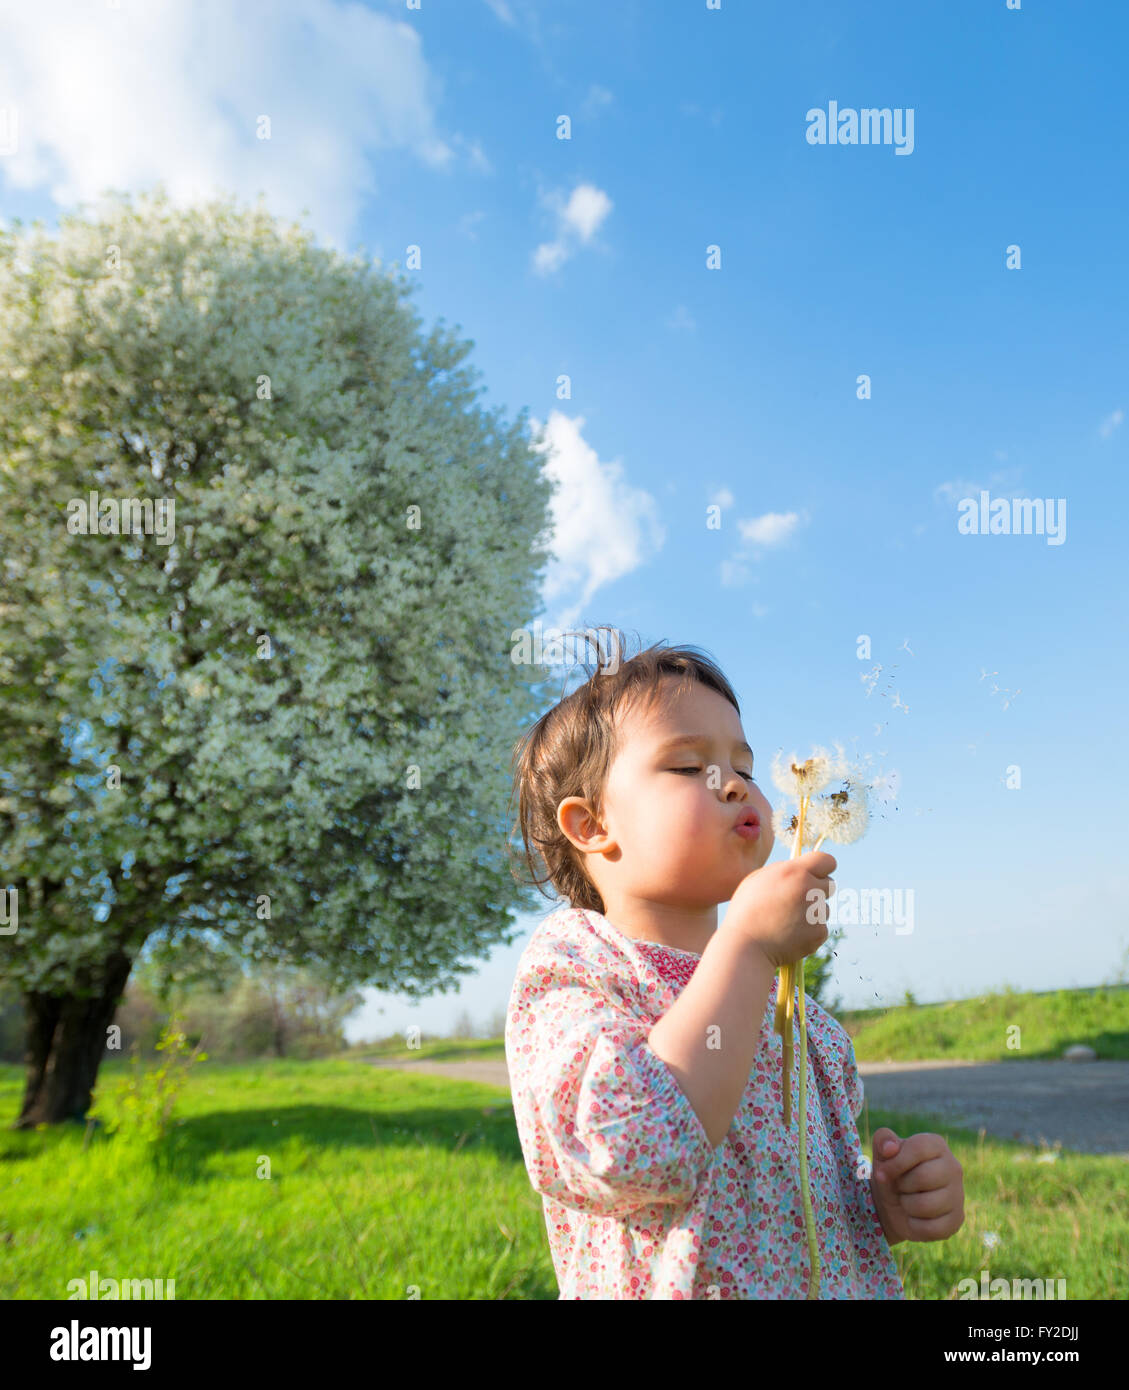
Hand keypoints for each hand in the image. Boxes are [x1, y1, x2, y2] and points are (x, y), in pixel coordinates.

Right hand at [725, 851, 836, 969]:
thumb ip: (783, 870)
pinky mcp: (819, 933)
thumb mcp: (758, 879)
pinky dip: (809, 931)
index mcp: (794, 872)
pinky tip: (789, 934)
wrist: (745, 946)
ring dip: (811, 912)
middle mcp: (810, 890)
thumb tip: (800, 869)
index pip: (827, 860)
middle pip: (830, 884)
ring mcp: (816, 913)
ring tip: (786, 921)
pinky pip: (820, 927)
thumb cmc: (746, 910)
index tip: (817, 873)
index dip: (823, 867)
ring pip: (823, 908)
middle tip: (797, 899)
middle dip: (818, 889)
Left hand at [869, 1127, 963, 1245]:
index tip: (882, 1172)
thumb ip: (882, 1140)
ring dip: (907, 1205)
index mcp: (937, 1145)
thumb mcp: (882, 1153)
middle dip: (902, 1185)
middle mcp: (953, 1167)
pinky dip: (915, 1225)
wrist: (894, 1205)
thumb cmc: (891, 1173)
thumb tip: (890, 1148)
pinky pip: (931, 1228)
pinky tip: (915, 1217)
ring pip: (926, 1205)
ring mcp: (958, 1195)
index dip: (895, 1162)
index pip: (918, 1148)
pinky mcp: (957, 1220)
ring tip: (908, 1200)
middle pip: (923, 1177)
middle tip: (900, 1186)